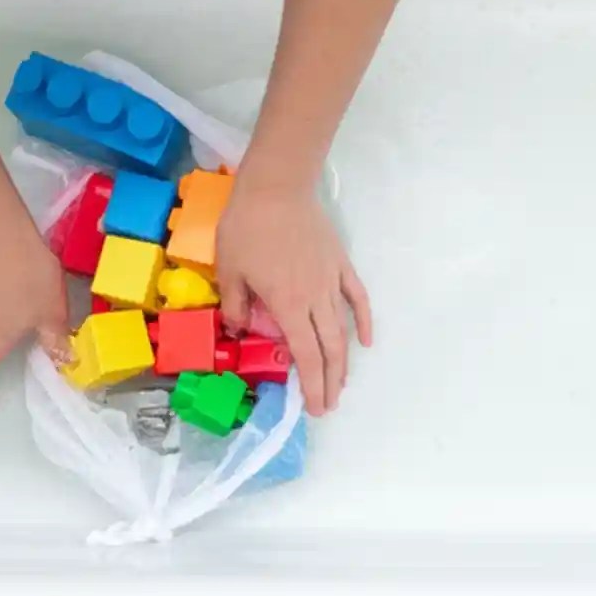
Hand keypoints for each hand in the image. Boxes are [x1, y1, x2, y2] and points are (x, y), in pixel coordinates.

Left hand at [216, 168, 372, 415]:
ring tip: (342, 384)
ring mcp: (331, 282)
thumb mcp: (229, 269)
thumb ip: (235, 305)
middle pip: (328, 350)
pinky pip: (357, 298)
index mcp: (287, 305)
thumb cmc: (246, 227)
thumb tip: (240, 331)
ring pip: (343, 330)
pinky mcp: (340, 265)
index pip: (305, 356)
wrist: (276, 188)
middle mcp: (315, 299)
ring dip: (344, 361)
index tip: (314, 407)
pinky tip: (366, 340)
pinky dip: (365, 320)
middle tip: (327, 406)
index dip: (311, 385)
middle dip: (329, 383)